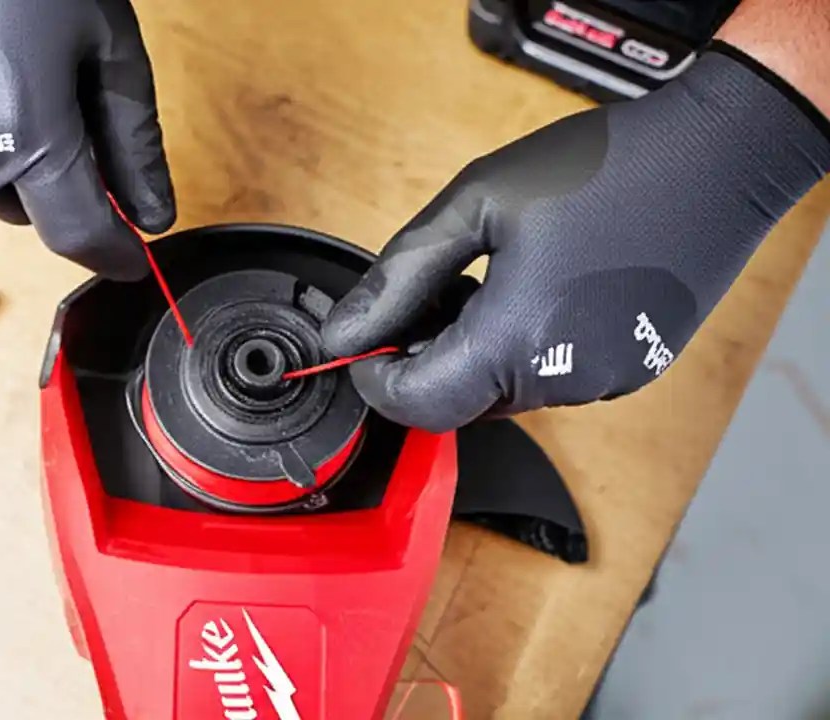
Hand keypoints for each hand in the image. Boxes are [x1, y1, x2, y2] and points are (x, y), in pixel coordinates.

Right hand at [0, 0, 174, 279]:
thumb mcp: (107, 48)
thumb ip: (134, 143)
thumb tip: (153, 215)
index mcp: (28, 137)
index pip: (76, 236)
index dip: (111, 253)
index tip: (133, 258)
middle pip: (29, 211)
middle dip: (59, 185)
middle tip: (71, 113)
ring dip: (11, 163)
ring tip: (14, 78)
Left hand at [322, 47, 829, 431]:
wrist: (717, 157)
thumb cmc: (601, 169)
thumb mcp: (476, 204)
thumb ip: (400, 276)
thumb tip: (343, 333)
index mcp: (516, 343)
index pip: (416, 404)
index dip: (376, 378)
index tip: (363, 339)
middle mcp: (563, 380)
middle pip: (458, 404)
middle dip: (423, 359)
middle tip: (427, 292)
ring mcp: (604, 382)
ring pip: (504, 394)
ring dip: (472, 354)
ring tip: (485, 279)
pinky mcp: (632, 370)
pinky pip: (551, 379)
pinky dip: (521, 349)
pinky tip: (532, 288)